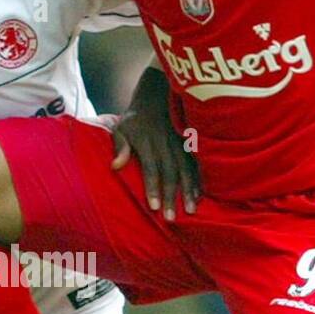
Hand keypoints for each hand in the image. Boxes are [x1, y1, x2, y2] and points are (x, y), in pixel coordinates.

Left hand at [111, 68, 199, 220]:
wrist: (157, 95)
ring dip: (188, 191)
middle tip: (171, 219)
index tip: (153, 207)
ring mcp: (181, 144)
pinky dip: (199, 181)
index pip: (151, 168)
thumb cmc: (135, 118)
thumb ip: (120, 147)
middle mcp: (166, 145)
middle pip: (170, 173)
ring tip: (190, 211)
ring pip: (186, 170)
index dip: (153, 187)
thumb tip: (115, 166)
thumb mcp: (122, 127)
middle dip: (171, 196)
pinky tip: (200, 197)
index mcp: (148, 142)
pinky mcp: (191, 144)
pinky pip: (197, 164)